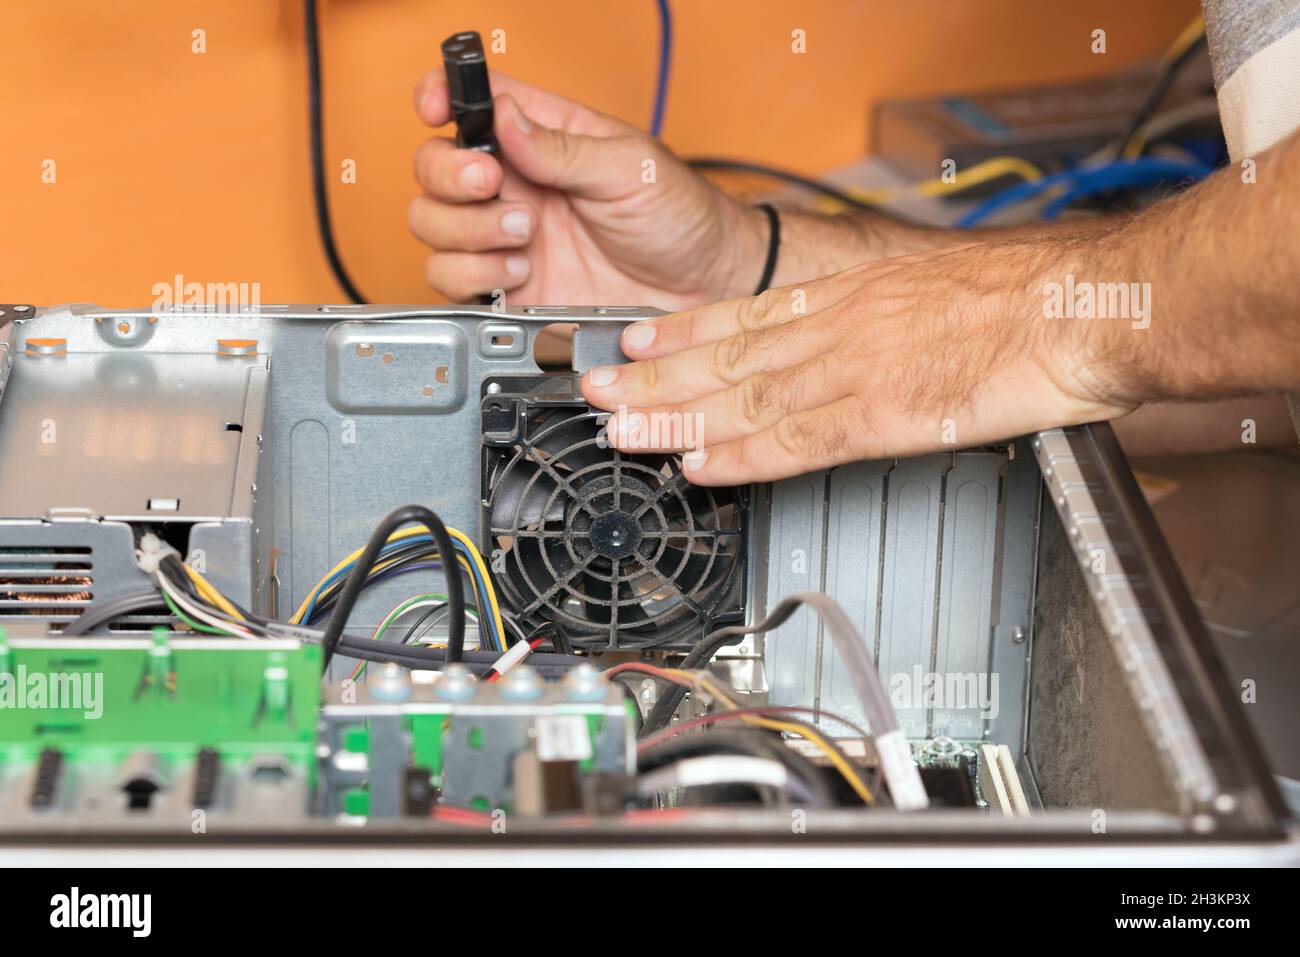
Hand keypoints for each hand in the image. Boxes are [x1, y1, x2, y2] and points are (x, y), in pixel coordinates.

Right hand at [410, 71, 766, 306]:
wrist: (699, 287)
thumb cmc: (677, 216)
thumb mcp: (627, 167)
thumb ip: (560, 148)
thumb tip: (505, 119)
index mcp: (539, 137)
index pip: (471, 100)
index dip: (439, 96)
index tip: (435, 109)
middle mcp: (514, 183)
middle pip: (433, 166)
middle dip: (452, 176)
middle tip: (496, 187)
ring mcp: (505, 236)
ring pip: (432, 225)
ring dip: (467, 231)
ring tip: (524, 237)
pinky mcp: (508, 287)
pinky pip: (453, 280)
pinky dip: (475, 277)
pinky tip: (521, 273)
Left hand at [581, 242, 1138, 483]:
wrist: (1078, 308)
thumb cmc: (1021, 299)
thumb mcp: (930, 289)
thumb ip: (875, 318)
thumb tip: (850, 342)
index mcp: (850, 297)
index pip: (745, 314)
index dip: (682, 332)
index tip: (634, 343)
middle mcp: (838, 329)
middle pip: (727, 357)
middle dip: (655, 378)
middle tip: (596, 395)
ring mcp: (855, 372)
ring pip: (746, 399)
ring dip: (678, 418)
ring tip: (622, 433)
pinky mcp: (884, 416)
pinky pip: (797, 443)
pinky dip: (743, 458)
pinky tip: (702, 468)